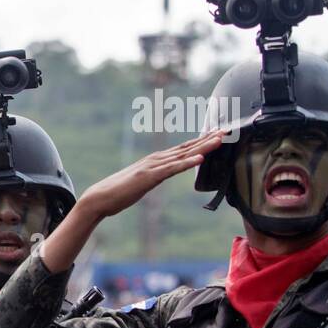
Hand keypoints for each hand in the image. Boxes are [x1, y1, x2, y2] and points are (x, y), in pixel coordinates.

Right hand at [75, 132, 222, 220]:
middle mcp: (156, 159)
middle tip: (228, 130)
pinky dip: (186, 163)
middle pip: (187, 147)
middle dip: (208, 138)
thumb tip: (163, 176)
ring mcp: (153, 167)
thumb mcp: (142, 183)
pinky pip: (171, 169)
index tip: (219, 134)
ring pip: (183, 155)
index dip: (203, 141)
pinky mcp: (149, 177)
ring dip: (202, 146)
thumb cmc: (119, 192)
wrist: (99, 197)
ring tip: (220, 139)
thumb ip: (154, 176)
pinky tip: (199, 158)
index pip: (184, 149)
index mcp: (156, 161)